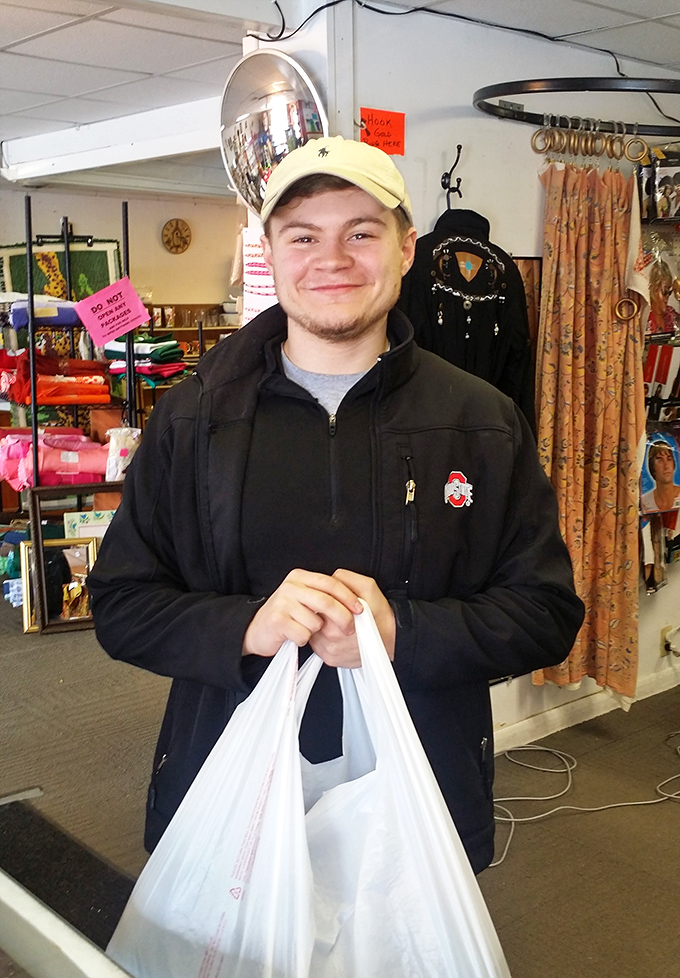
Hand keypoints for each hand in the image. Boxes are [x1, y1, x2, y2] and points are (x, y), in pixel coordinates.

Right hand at [242, 568, 362, 657]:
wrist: (258, 630)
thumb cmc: (287, 616)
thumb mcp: (305, 599)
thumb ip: (324, 596)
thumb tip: (352, 603)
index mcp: (300, 577)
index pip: (331, 583)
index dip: (348, 597)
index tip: (360, 609)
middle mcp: (290, 586)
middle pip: (326, 601)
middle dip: (343, 617)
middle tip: (349, 628)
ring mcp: (282, 602)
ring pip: (316, 622)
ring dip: (316, 631)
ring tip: (305, 629)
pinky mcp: (277, 620)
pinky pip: (304, 634)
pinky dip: (304, 639)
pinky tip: (295, 636)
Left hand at [309, 569, 395, 665]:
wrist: (392, 640)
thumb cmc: (382, 617)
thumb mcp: (368, 587)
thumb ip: (346, 578)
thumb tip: (330, 578)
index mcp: (338, 619)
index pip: (316, 603)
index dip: (323, 598)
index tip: (329, 598)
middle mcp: (331, 638)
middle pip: (312, 617)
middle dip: (321, 611)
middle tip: (335, 610)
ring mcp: (329, 651)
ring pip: (313, 631)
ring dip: (321, 625)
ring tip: (337, 622)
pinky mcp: (329, 659)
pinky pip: (317, 644)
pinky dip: (324, 638)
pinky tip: (337, 633)